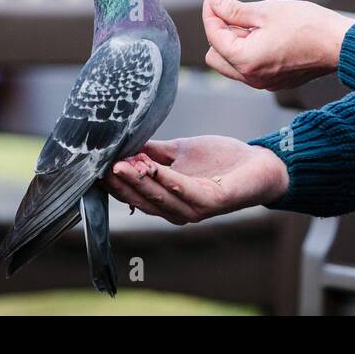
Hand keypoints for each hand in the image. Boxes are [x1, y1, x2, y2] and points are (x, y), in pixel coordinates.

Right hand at [104, 136, 288, 223]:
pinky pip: (185, 191)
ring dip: (138, 181)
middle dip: (120, 183)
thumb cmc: (221, 159)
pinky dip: (167, 178)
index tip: (94, 165)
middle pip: (141, 199)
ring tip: (120, 164)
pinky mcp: (212, 202)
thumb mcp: (180, 151)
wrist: (260, 163)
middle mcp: (177, 211)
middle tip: (101, 165)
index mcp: (167, 200)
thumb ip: (153, 152)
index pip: (133, 194)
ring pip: (159, 197)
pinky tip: (153, 165)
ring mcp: (195, 209)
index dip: (114, 181)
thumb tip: (123, 142)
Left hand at [202, 0, 354, 91]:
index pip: (214, 36)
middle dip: (220, 32)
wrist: (339, 44)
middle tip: (235, 12)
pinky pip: (250, 67)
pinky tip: (266, 34)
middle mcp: (251, 78)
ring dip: (235, 42)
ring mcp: (264, 83)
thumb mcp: (266, 11)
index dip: (211, 13)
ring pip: (232, 63)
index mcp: (246, 60)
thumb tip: (213, 3)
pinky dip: (250, 51)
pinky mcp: (275, 81)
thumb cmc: (308, 26)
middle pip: (216, 55)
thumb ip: (234, 10)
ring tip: (255, 23)